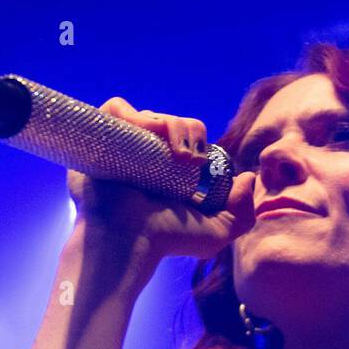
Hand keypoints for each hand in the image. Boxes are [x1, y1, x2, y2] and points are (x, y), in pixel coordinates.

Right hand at [68, 97, 256, 264]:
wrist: (130, 241)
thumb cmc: (167, 241)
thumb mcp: (217, 232)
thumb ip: (242, 212)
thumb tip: (248, 177)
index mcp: (168, 173)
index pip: (187, 138)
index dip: (198, 138)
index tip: (201, 159)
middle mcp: (145, 158)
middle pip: (171, 122)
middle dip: (188, 129)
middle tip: (188, 158)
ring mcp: (122, 147)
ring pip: (149, 114)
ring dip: (168, 123)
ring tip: (171, 150)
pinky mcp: (101, 139)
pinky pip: (117, 108)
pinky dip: (133, 112)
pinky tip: (147, 132)